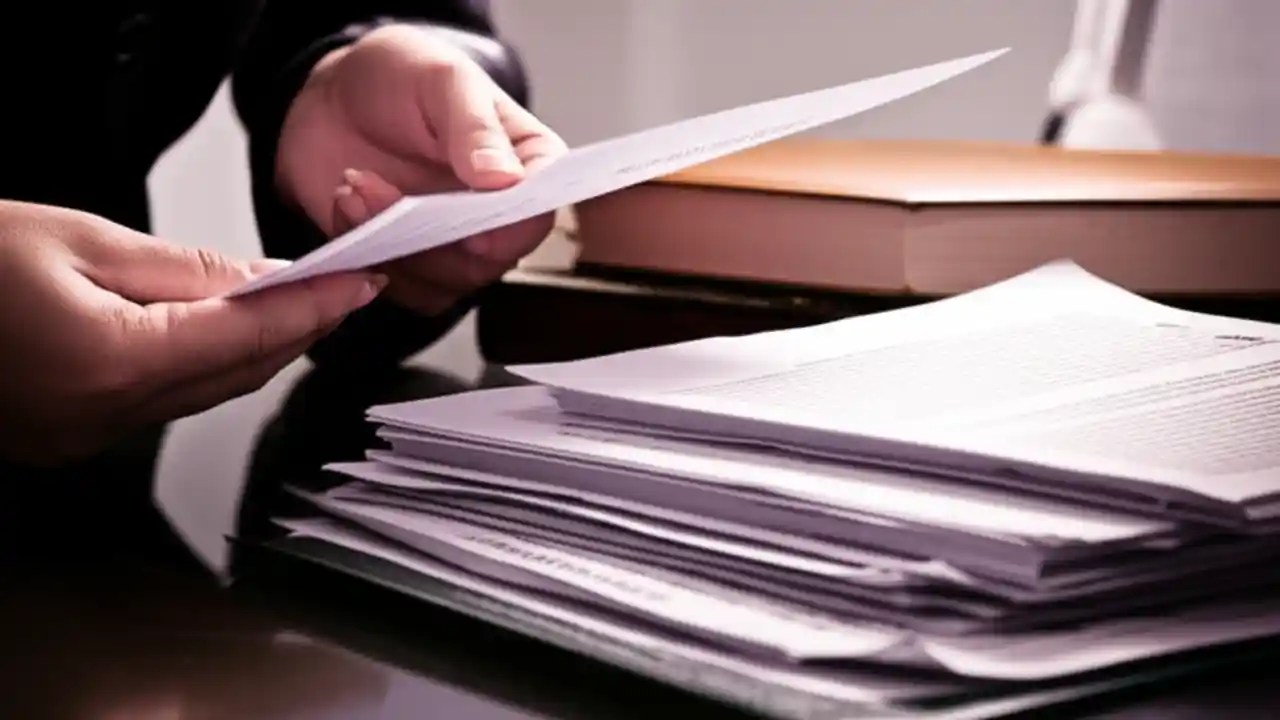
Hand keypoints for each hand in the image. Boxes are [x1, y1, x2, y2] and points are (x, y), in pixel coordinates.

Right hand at [0, 201, 386, 465]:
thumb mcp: (74, 239)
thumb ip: (180, 270)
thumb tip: (260, 282)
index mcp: (112, 365)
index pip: (251, 338)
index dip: (318, 309)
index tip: (363, 285)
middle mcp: (104, 418)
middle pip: (238, 375)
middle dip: (300, 332)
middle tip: (346, 292)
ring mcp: (82, 438)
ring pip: (206, 395)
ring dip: (258, 353)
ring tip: (303, 309)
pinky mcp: (66, 437)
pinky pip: (164, 405)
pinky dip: (207, 370)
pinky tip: (225, 340)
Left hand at [275, 24, 567, 314]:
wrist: (335, 96)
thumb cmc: (401, 77)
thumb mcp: (442, 80)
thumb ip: (475, 127)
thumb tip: (508, 178)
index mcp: (525, 164)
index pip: (540, 210)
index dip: (514, 227)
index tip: (476, 228)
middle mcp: (497, 213)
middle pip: (492, 259)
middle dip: (437, 236)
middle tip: (388, 195)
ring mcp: (453, 243)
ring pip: (443, 280)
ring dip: (395, 244)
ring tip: (354, 185)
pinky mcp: (410, 262)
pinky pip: (399, 286)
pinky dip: (367, 253)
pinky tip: (346, 201)